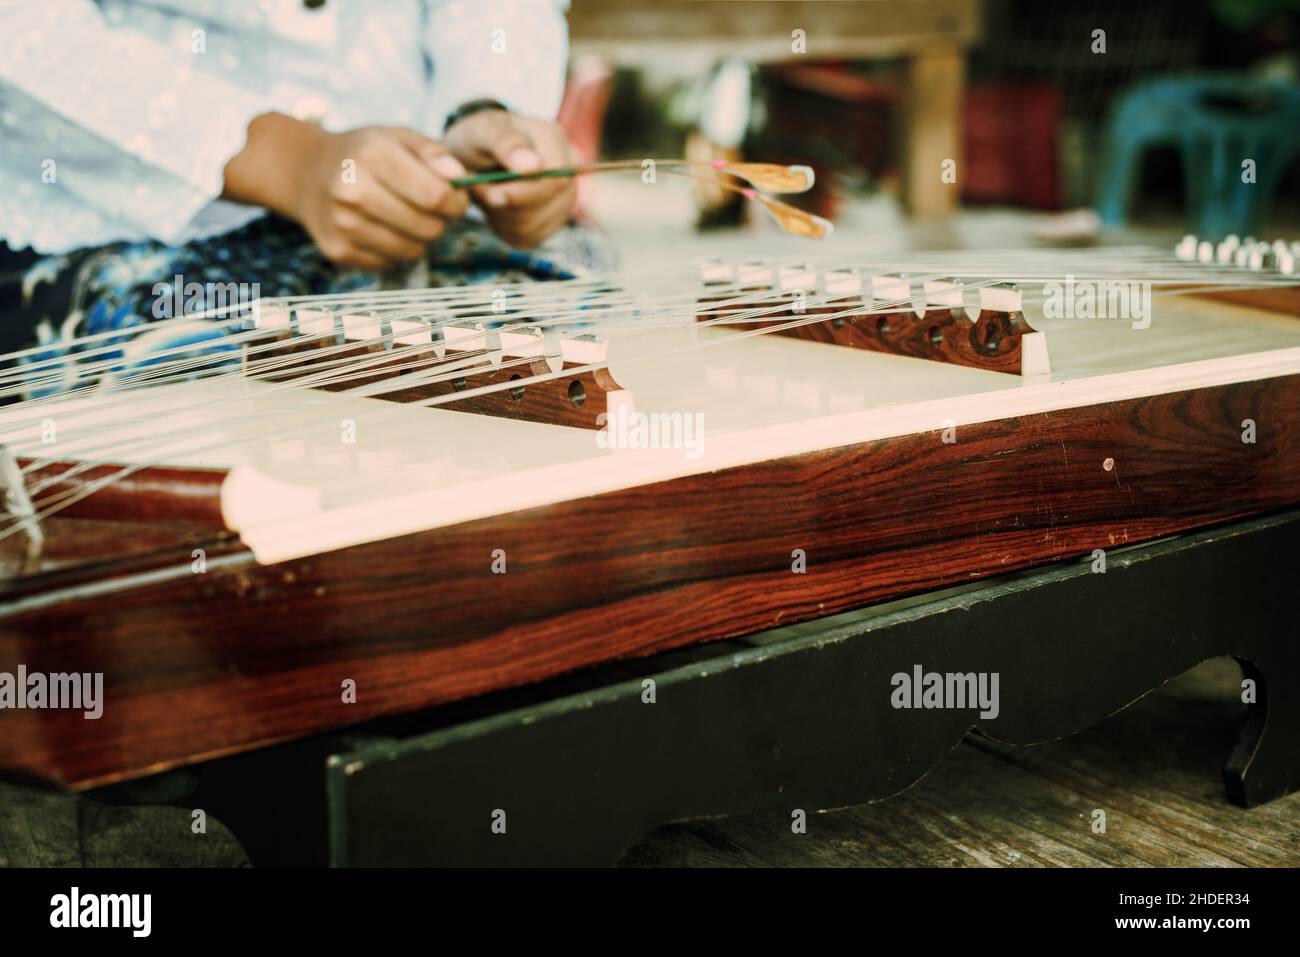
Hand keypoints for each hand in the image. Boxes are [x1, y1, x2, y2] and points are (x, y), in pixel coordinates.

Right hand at [224, 113, 469, 269]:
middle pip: (428, 227)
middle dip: (440, 220)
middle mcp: (352, 191)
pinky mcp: (338, 251)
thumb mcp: (396, 137)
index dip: (457, 202)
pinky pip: (391, 262)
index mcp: (372, 155)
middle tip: (429, 207)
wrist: (305, 173)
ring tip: (406, 216)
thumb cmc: (362, 153)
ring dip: (419, 237)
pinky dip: (396, 249)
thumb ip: (433, 153)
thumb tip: (460, 178)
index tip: (456, 198)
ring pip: (413, 251)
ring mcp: (342, 224)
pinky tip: (383, 227)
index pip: (435, 196)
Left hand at [443, 110, 576, 247]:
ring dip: (500, 217)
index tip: (481, 186)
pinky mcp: (552, 221)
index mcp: (554, 140)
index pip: (555, 177)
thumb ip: (506, 143)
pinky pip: (529, 237)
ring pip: (534, 225)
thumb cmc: (479, 137)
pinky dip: (505, 228)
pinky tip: (496, 209)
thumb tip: (534, 166)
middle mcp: (567, 169)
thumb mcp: (482, 132)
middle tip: (478, 190)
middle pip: (547, 204)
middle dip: (505, 203)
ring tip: (486, 195)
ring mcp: (564, 198)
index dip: (520, 190)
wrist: (476, 153)